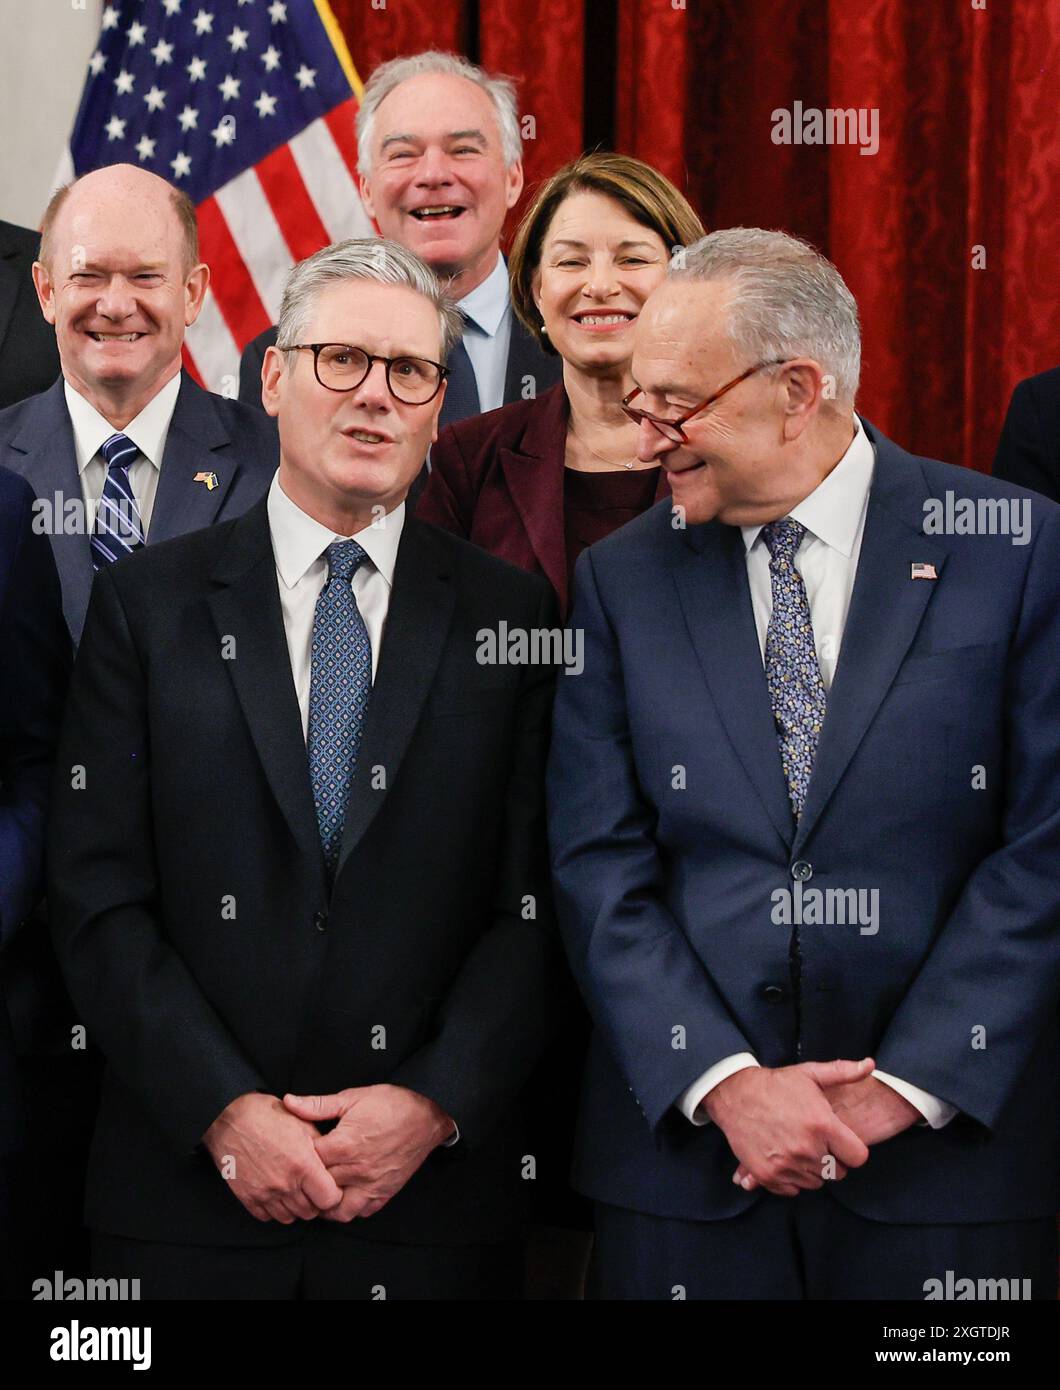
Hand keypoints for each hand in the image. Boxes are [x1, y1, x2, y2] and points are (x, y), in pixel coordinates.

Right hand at [202, 1092, 343, 1223]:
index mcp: (303, 1164)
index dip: (333, 1194)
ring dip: (295, 1207)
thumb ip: (321, 1146)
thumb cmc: (267, 1115)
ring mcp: (264, 1193)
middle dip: (315, 1201)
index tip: (330, 1186)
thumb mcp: (303, 1122)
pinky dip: (274, 1209)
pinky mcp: (247, 1198)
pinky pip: (267, 1217)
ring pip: (289, 1218)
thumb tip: (332, 1163)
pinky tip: (276, 1193)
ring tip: (294, 1190)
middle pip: (310, 1212)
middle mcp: (284, 1183)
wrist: (230, 1118)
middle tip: (312, 1187)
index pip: (329, 1199)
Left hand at [282, 1084, 455, 1221]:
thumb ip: (317, 1105)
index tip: (294, 1153)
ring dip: (327, 1204)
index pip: (308, 1163)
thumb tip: (288, 1102)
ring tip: (322, 1190)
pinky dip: (350, 1208)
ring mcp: (371, 1185)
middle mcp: (356, 1170)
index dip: (297, 1158)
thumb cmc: (390, 1103)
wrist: (427, 1114)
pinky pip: (362, 1212)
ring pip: (338, 1210)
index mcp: (344, 1145)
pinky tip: (345, 1195)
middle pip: (319, 1187)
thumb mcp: (352, 1097)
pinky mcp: (385, 1193)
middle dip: (308, 1182)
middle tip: (302, 1175)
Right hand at [732, 1072, 919, 1190]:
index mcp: (822, 1125)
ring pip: (816, 1183)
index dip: (852, 1149)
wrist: (735, 1095)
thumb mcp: (810, 1074)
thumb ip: (843, 1072)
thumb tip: (871, 1064)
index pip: (858, 1157)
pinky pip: (793, 1190)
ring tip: (798, 1147)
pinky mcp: (768, 1176)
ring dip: (811, 1169)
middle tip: (816, 1141)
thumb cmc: (776, 1085)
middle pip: (837, 1172)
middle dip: (831, 1159)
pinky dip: (791, 1178)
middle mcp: (807, 1149)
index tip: (840, 1141)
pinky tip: (785, 1157)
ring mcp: (786, 1165)